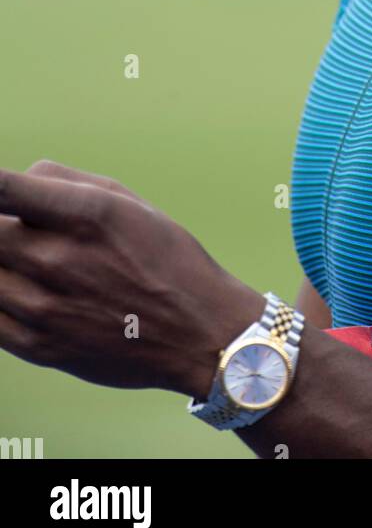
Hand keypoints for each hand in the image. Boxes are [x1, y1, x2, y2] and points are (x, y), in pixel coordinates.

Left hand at [0, 160, 262, 399]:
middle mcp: (59, 259)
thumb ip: (62, 181)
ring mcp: (43, 307)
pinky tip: (18, 286)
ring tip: (30, 258)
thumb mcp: (126, 200)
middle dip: (1, 224)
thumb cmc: (165, 256)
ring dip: (2, 259)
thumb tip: (14, 181)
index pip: (3, 188)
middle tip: (18, 227)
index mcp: (85, 213)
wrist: (196, 332)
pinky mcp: (36, 346)